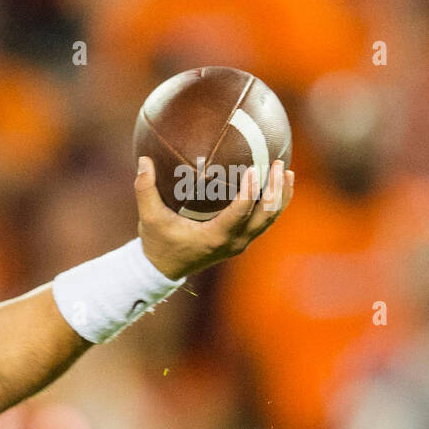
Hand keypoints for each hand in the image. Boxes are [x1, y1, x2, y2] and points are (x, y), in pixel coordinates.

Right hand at [137, 156, 293, 279]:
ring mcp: (239, 243)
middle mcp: (232, 242)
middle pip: (265, 216)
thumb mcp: (148, 217)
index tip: (255, 169)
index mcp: (214, 237)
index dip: (250, 192)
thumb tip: (143, 160)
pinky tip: (275, 184)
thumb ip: (145, 189)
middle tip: (279, 165)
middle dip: (275, 190)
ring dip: (280, 196)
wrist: (163, 269)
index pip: (239, 214)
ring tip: (285, 172)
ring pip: (269, 220)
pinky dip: (272, 203)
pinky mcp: (240, 241)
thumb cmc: (157, 242)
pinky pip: (264, 221)